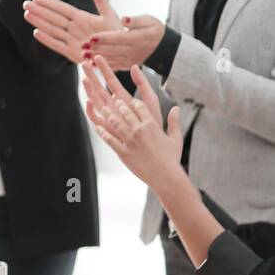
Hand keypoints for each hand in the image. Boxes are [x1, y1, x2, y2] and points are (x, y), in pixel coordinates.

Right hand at [23, 0, 120, 63]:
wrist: (121, 52)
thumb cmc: (116, 33)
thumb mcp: (109, 14)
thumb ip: (100, 0)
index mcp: (82, 17)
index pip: (61, 8)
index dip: (49, 3)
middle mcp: (74, 28)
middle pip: (53, 17)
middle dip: (39, 11)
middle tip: (25, 4)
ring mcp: (72, 40)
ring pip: (52, 29)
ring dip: (39, 22)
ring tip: (26, 14)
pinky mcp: (72, 53)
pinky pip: (57, 45)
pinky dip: (47, 40)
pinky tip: (36, 33)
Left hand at [81, 56, 183, 186]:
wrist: (165, 176)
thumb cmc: (171, 158)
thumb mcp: (175, 138)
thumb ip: (174, 121)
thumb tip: (177, 108)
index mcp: (151, 125)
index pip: (140, 107)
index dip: (133, 102)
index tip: (129, 99)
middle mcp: (139, 130)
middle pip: (125, 112)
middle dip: (118, 104)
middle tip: (112, 100)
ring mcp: (130, 141)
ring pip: (115, 123)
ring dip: (107, 115)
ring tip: (101, 108)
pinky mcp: (123, 152)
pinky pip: (110, 140)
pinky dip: (103, 133)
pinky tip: (97, 127)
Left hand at [87, 14, 165, 69]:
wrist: (162, 47)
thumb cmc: (154, 29)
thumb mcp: (149, 20)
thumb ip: (136, 20)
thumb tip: (124, 19)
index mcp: (138, 38)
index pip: (119, 38)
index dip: (105, 38)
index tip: (92, 37)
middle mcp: (133, 50)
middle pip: (112, 49)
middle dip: (97, 47)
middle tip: (82, 45)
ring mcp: (129, 59)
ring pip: (111, 58)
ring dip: (96, 57)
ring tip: (83, 54)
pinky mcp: (126, 64)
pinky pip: (113, 66)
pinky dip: (101, 66)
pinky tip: (89, 63)